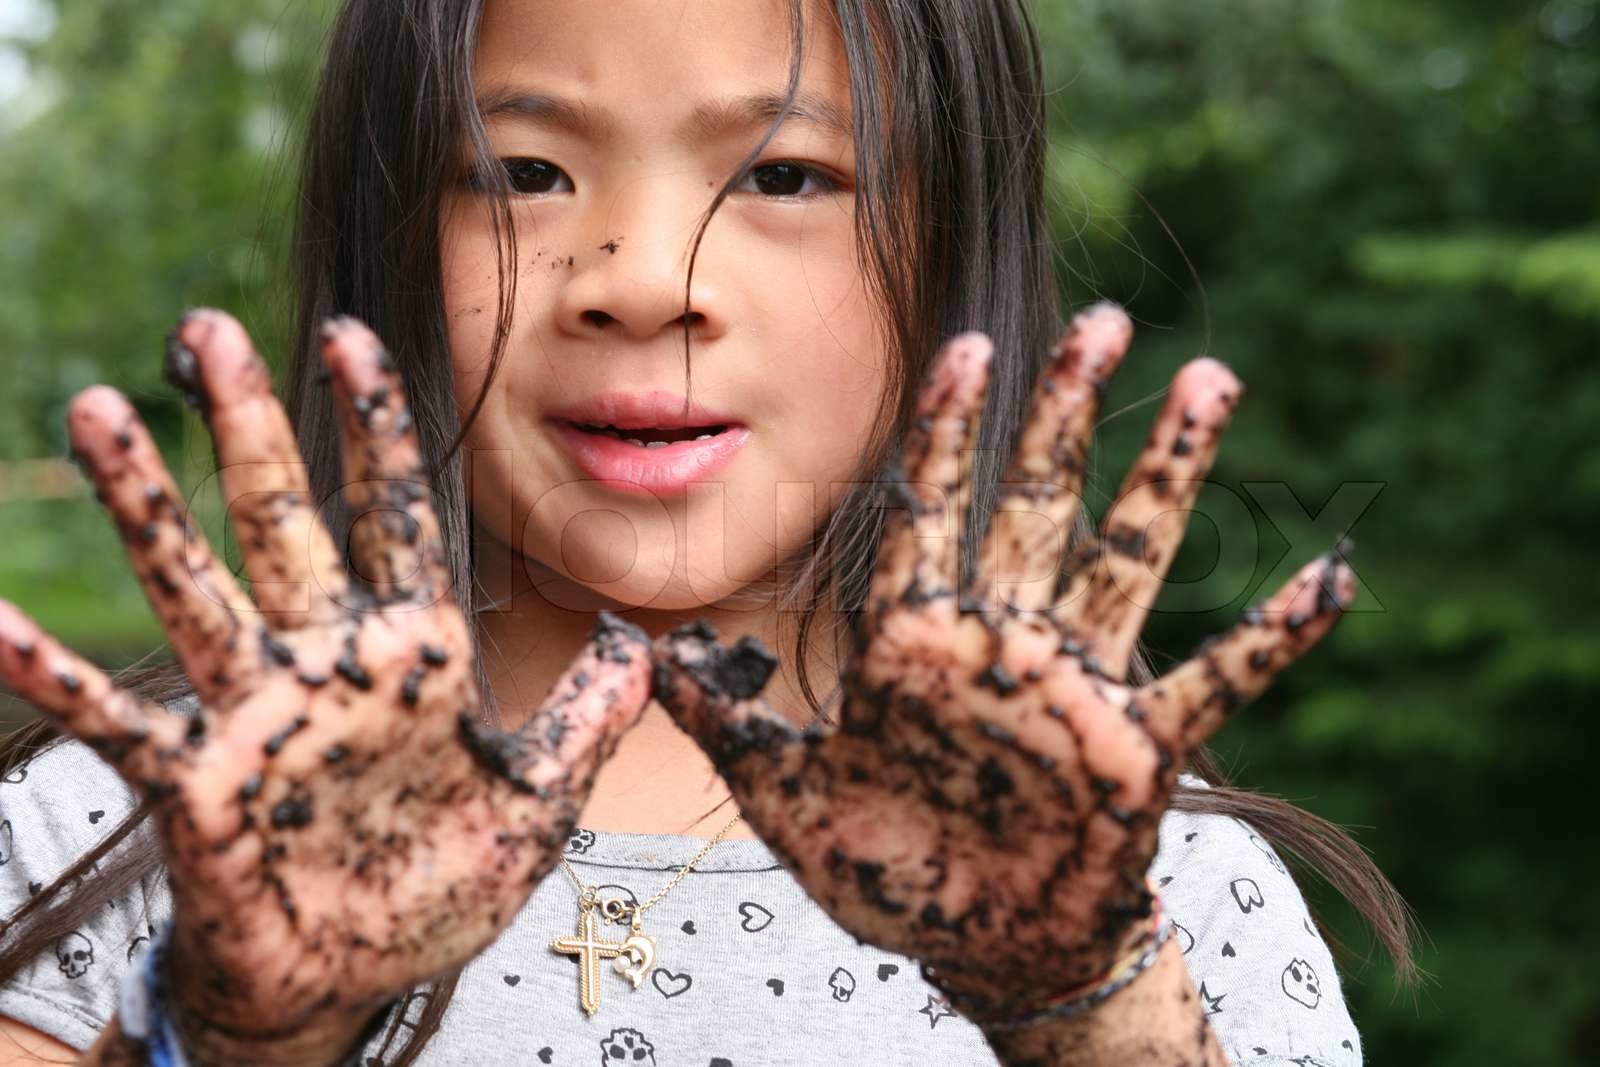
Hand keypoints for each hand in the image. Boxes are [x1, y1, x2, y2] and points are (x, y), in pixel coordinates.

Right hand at [0, 310, 651, 1062]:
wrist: (355, 983)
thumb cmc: (433, 889)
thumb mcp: (538, 804)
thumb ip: (586, 721)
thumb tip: (645, 646)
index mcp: (411, 655)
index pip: (396, 518)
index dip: (376, 433)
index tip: (352, 340)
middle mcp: (326, 663)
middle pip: (282, 522)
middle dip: (248, 430)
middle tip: (208, 330)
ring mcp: (254, 716)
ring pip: (194, 589)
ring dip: (145, 506)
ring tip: (100, 412)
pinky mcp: (197, 785)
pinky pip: (119, 722)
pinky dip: (52, 678)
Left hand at [650, 304, 1353, 1019]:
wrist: (978, 944)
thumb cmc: (889, 867)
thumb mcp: (787, 792)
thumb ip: (727, 715)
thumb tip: (646, 648)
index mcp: (920, 641)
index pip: (934, 510)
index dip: (949, 432)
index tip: (968, 348)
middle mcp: (1004, 640)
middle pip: (1038, 502)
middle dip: (1064, 414)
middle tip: (1103, 322)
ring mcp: (1077, 685)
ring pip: (1130, 556)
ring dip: (1169, 475)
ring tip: (1210, 378)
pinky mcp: (1137, 748)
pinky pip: (1215, 680)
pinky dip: (1271, 637)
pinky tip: (1328, 579)